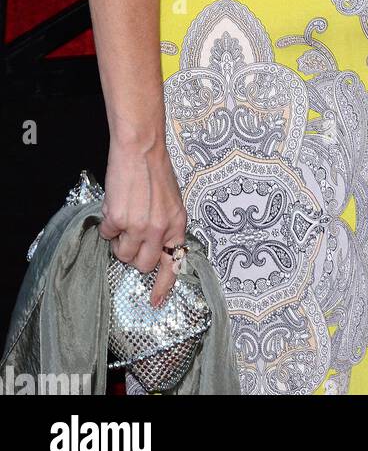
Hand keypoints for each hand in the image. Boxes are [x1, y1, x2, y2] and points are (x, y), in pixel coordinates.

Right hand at [99, 137, 187, 308]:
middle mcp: (160, 229)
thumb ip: (165, 225)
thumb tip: (155, 246)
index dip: (164, 286)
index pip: (173, 263)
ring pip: (123, 254)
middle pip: (143, 264)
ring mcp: (139, 226)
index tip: (156, 301)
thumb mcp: (172, 201)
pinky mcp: (118, 220)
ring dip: (120, 240)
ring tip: (125, 216)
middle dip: (135, 256)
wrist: (141, 149)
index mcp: (177, 223)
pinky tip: (116, 206)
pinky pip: (107, 235)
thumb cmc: (155, 170)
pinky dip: (108, 224)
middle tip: (133, 237)